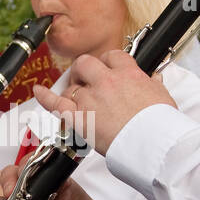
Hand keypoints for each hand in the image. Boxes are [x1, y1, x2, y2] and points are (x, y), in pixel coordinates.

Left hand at [34, 51, 174, 154]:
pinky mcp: (79, 117)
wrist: (152, 142)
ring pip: (72, 87)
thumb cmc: (160, 123)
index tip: (107, 69)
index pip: (112, 56)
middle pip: (85, 64)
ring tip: (78, 101)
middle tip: (87, 81)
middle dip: (84, 71)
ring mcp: (90, 98)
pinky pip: (55, 103)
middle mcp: (106, 81)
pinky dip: (44, 96)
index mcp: (128, 73)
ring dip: (73, 91)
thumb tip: (154, 79)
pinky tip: (37, 91)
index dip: (107, 63)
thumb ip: (154, 84)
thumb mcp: (162, 96)